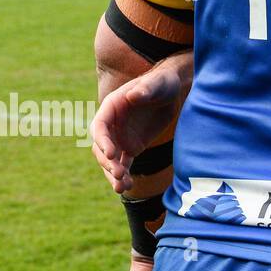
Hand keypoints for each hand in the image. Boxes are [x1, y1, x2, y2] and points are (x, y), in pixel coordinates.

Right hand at [92, 60, 185, 193]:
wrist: (171, 91)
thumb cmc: (162, 82)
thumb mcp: (156, 84)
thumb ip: (144, 90)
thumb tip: (133, 95)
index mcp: (111, 108)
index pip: (99, 127)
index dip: (102, 141)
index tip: (111, 154)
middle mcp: (111, 125)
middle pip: (101, 147)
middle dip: (107, 162)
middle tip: (119, 174)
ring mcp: (120, 137)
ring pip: (110, 159)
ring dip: (113, 173)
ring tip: (121, 187)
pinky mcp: (131, 146)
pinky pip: (124, 163)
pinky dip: (124, 175)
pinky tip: (127, 186)